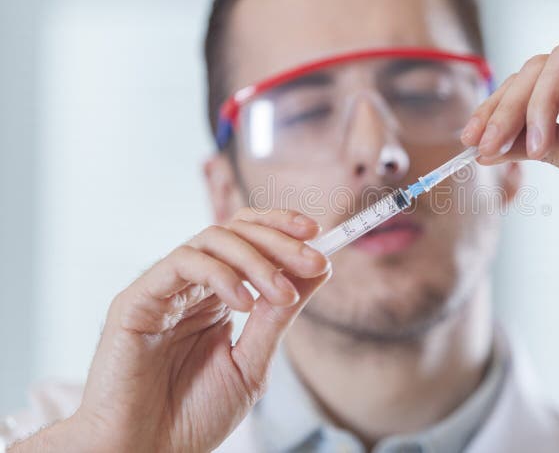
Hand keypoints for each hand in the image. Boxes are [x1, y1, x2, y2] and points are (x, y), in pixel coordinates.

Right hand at [69, 209, 329, 451]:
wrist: (148, 452)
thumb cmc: (194, 415)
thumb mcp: (253, 362)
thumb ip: (280, 316)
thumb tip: (318, 270)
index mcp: (217, 295)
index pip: (251, 240)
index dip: (283, 230)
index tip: (319, 235)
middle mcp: (191, 285)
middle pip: (236, 231)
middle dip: (280, 242)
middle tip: (313, 260)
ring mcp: (164, 288)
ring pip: (212, 239)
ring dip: (256, 260)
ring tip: (281, 293)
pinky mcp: (137, 299)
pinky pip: (181, 263)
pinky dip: (219, 275)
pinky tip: (243, 304)